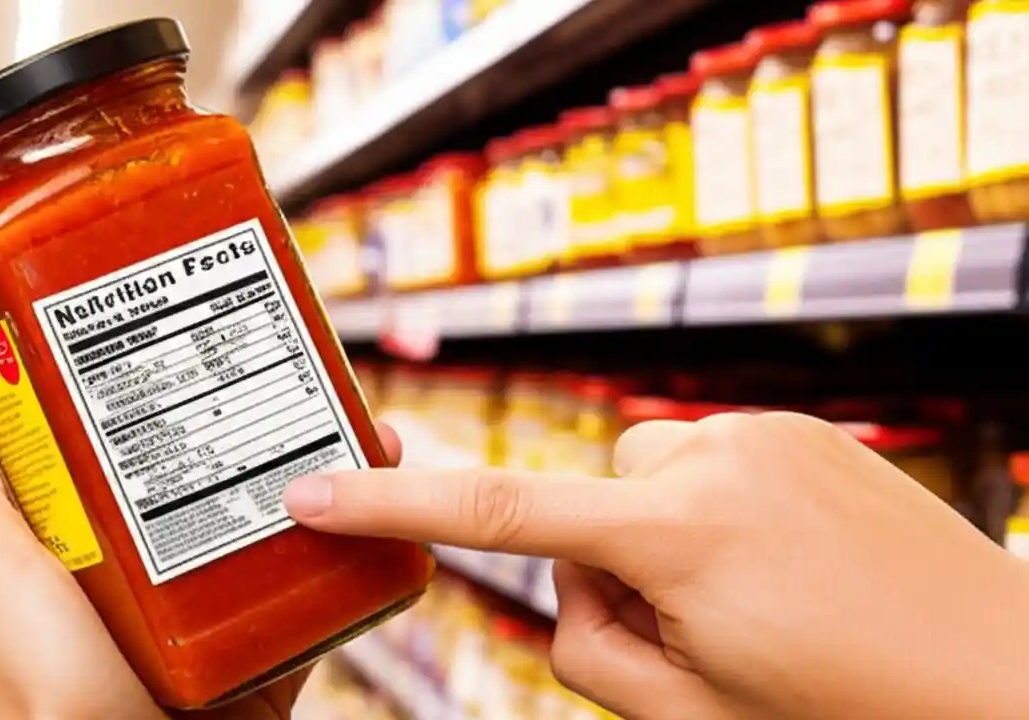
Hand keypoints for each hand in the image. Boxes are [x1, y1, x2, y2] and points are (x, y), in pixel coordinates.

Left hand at [0, 350, 406, 718]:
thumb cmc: (36, 690)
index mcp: (80, 527)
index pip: (115, 425)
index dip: (148, 367)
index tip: (182, 305)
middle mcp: (150, 552)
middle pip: (215, 455)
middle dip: (265, 403)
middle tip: (300, 349)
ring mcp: (216, 592)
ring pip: (284, 505)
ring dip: (330, 457)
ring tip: (362, 415)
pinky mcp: (271, 631)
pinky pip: (326, 573)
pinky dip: (365, 533)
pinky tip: (385, 487)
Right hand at [283, 412, 1028, 718]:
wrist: (1010, 683)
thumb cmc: (854, 716)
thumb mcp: (685, 712)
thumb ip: (583, 640)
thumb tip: (571, 576)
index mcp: (677, 531)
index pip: (494, 512)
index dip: (390, 504)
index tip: (314, 492)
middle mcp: (716, 455)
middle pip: (585, 502)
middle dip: (608, 563)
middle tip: (698, 635)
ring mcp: (766, 431)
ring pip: (647, 479)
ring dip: (665, 535)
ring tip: (756, 599)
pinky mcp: (802, 427)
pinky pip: (710, 461)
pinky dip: (716, 510)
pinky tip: (783, 564)